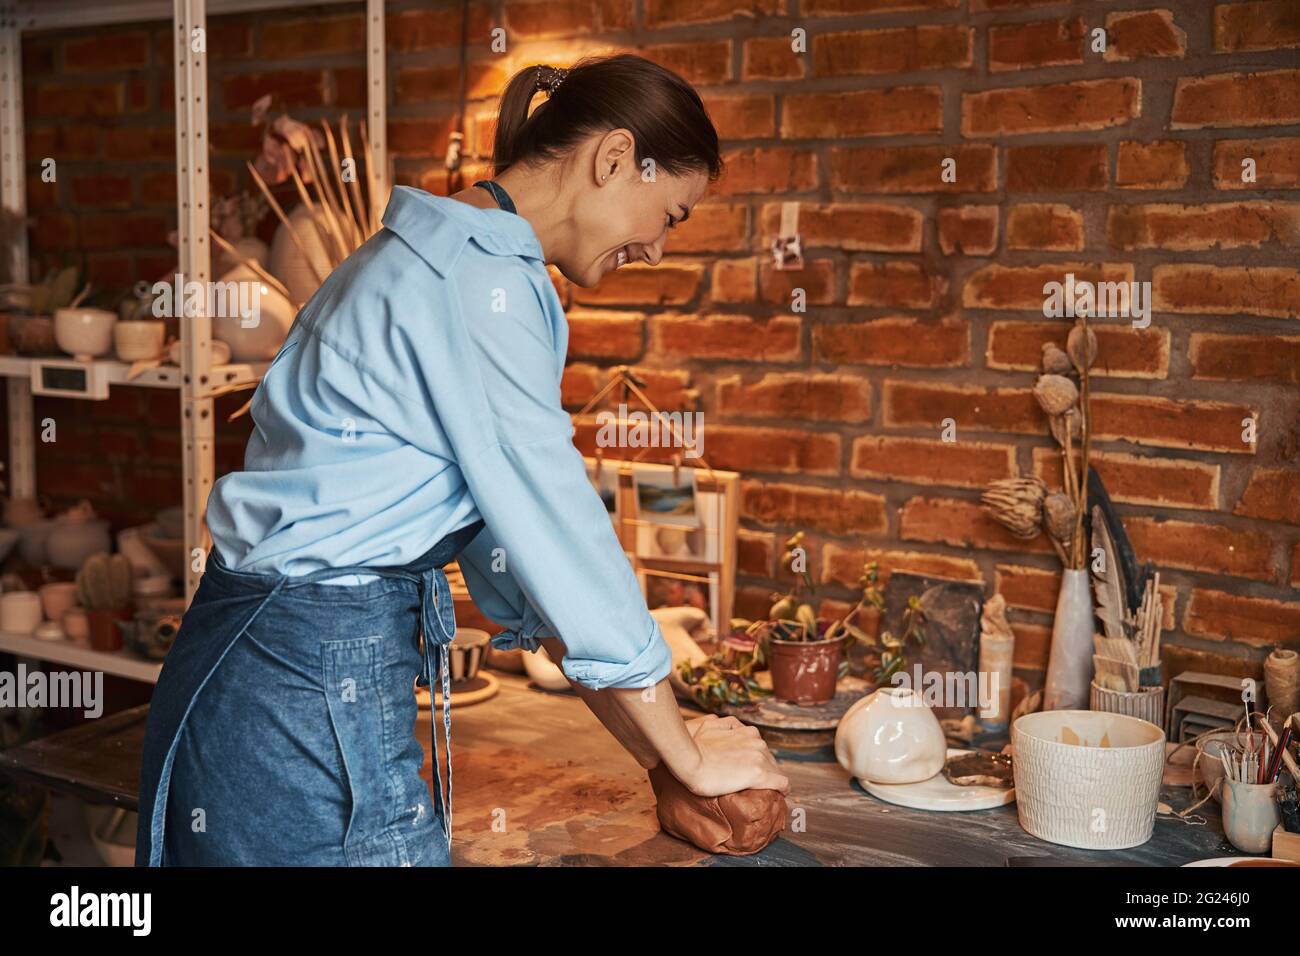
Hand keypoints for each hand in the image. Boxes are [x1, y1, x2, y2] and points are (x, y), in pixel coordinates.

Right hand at [673, 714, 788, 797]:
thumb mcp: (711, 724)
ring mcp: (759, 758)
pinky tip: (780, 794)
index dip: (757, 761)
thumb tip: (733, 726)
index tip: (752, 770)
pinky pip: (782, 783)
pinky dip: (782, 789)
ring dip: (772, 779)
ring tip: (767, 791)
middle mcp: (757, 742)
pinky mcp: (759, 775)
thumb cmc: (694, 746)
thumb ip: (726, 724)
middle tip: (755, 783)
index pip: (761, 748)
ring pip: (776, 771)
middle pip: (770, 760)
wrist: (690, 761)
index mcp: (748, 732)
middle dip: (765, 770)